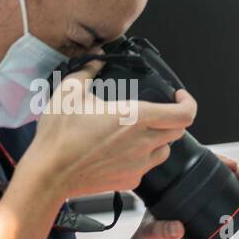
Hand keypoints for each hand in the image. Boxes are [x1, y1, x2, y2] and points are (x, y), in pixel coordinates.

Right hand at [26, 60, 197, 199]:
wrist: (50, 174)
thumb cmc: (59, 136)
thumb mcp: (70, 92)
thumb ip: (88, 71)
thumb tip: (97, 58)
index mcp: (136, 118)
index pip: (184, 114)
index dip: (188, 103)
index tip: (179, 97)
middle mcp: (144, 143)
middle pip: (178, 131)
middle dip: (172, 119)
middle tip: (157, 111)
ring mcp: (139, 164)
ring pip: (165, 150)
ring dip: (159, 139)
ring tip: (138, 132)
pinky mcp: (131, 180)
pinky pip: (147, 166)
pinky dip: (141, 157)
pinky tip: (122, 150)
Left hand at [114, 155, 238, 238]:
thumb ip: (160, 232)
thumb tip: (177, 228)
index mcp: (172, 195)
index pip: (196, 171)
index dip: (215, 164)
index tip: (229, 165)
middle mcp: (188, 200)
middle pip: (217, 180)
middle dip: (237, 175)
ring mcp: (201, 213)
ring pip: (228, 194)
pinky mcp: (209, 228)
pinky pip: (231, 214)